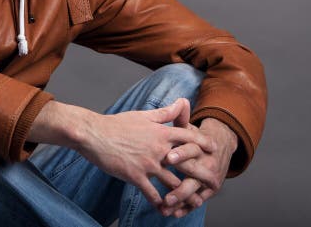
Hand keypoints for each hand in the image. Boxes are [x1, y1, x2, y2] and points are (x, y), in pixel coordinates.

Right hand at [74, 98, 216, 206]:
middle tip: (215, 182)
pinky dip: (160, 202)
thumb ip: (165, 112)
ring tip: (195, 202)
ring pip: (173, 182)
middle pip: (188, 162)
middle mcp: (158, 148)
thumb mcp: (144, 115)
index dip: (204, 142)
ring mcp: (148, 163)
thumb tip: (182, 102)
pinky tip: (165, 208)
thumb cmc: (118, 124)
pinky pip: (152, 193)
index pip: (189, 136)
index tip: (214, 149)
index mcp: (161, 132)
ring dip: (184, 194)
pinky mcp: (135, 176)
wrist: (94, 134)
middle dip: (203, 173)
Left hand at [158, 117, 237, 217]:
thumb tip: (182, 100)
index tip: (168, 157)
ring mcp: (207, 178)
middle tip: (167, 195)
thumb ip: (181, 117)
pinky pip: (195, 200)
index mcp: (200, 146)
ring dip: (181, 200)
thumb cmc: (196, 139)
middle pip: (194, 175)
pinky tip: (172, 214)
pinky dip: (184, 208)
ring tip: (166, 207)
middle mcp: (206, 163)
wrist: (221, 148)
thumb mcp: (189, 128)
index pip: (191, 149)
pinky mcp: (207, 189)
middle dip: (181, 186)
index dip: (181, 153)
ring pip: (194, 191)